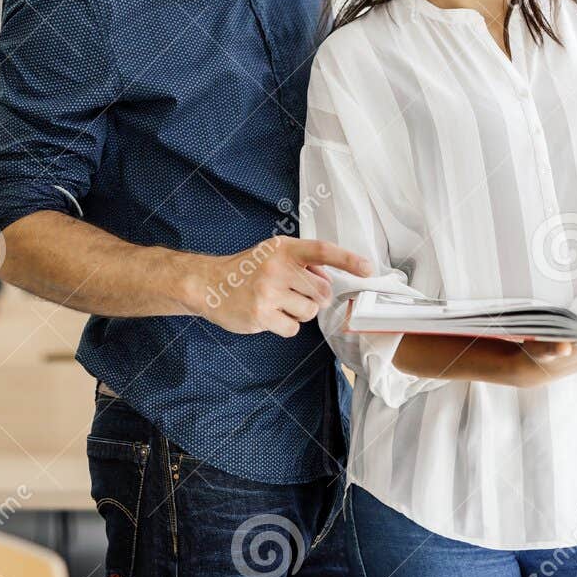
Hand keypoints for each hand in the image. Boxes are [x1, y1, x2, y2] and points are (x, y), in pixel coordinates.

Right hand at [189, 236, 371, 337]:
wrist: (208, 284)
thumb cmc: (246, 270)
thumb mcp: (272, 254)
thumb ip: (301, 263)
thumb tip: (330, 283)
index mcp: (283, 248)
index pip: (322, 251)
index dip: (348, 259)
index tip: (368, 269)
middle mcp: (277, 267)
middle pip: (321, 292)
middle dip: (314, 297)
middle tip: (292, 293)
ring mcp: (268, 292)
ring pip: (309, 312)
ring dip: (298, 312)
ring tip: (277, 303)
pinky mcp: (261, 315)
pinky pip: (292, 328)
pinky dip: (285, 325)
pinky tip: (268, 315)